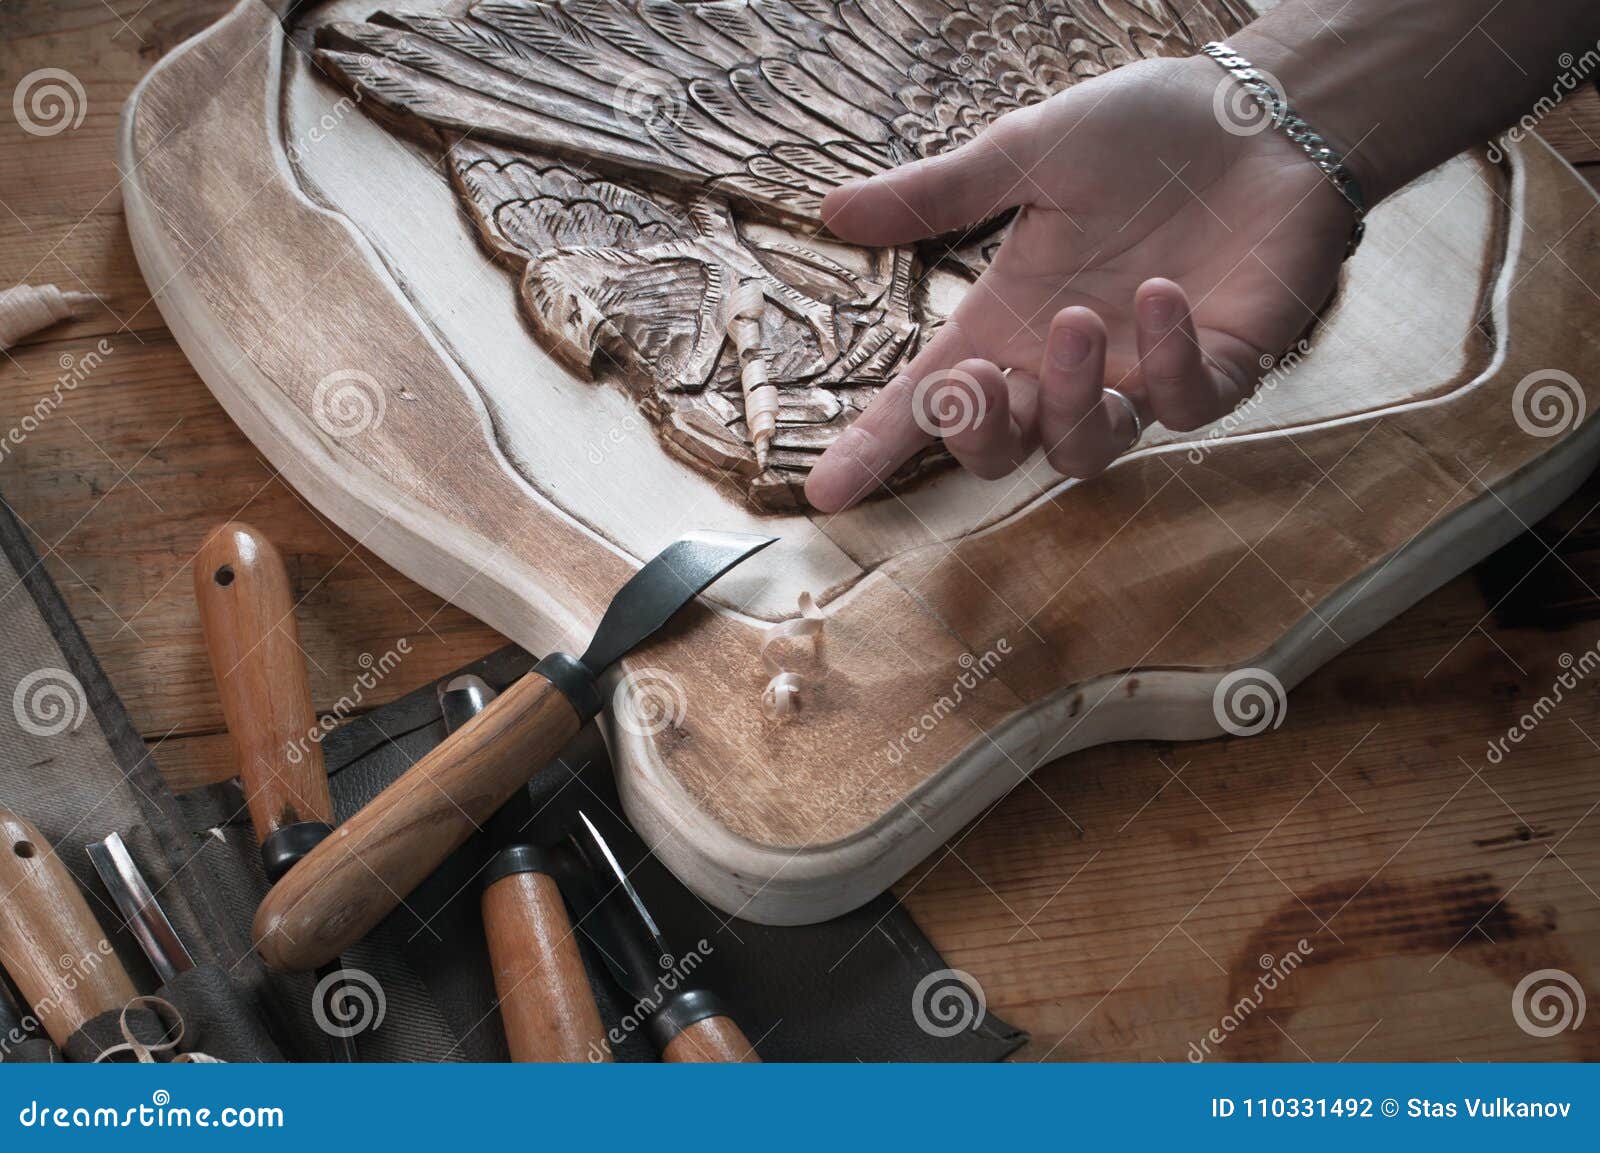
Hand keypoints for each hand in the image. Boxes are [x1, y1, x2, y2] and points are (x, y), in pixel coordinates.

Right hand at [805, 55, 1356, 512]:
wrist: (1258, 111)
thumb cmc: (1143, 131)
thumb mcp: (1028, 151)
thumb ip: (940, 193)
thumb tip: (833, 212)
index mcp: (1009, 318)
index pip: (929, 398)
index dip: (879, 448)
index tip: (827, 491)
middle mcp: (1066, 362)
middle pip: (1002, 449)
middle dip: (978, 434)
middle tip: (972, 382)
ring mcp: (1141, 374)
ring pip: (1084, 448)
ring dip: (1070, 399)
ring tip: (1079, 320)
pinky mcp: (1221, 369)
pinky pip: (1184, 407)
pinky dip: (1169, 361)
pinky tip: (1164, 293)